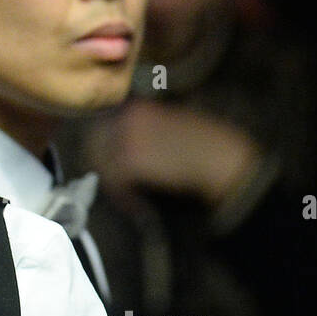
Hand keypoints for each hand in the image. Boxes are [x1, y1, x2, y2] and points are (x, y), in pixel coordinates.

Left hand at [88, 100, 262, 206]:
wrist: (222, 160)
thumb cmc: (207, 145)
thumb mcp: (172, 124)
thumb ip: (146, 129)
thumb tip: (121, 146)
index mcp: (137, 107)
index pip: (103, 128)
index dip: (105, 151)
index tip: (112, 168)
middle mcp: (126, 118)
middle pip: (94, 146)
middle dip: (104, 169)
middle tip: (118, 189)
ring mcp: (125, 138)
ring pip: (102, 166)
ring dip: (114, 186)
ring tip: (131, 202)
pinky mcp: (128, 162)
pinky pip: (114, 183)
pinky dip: (124, 199)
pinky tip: (138, 207)